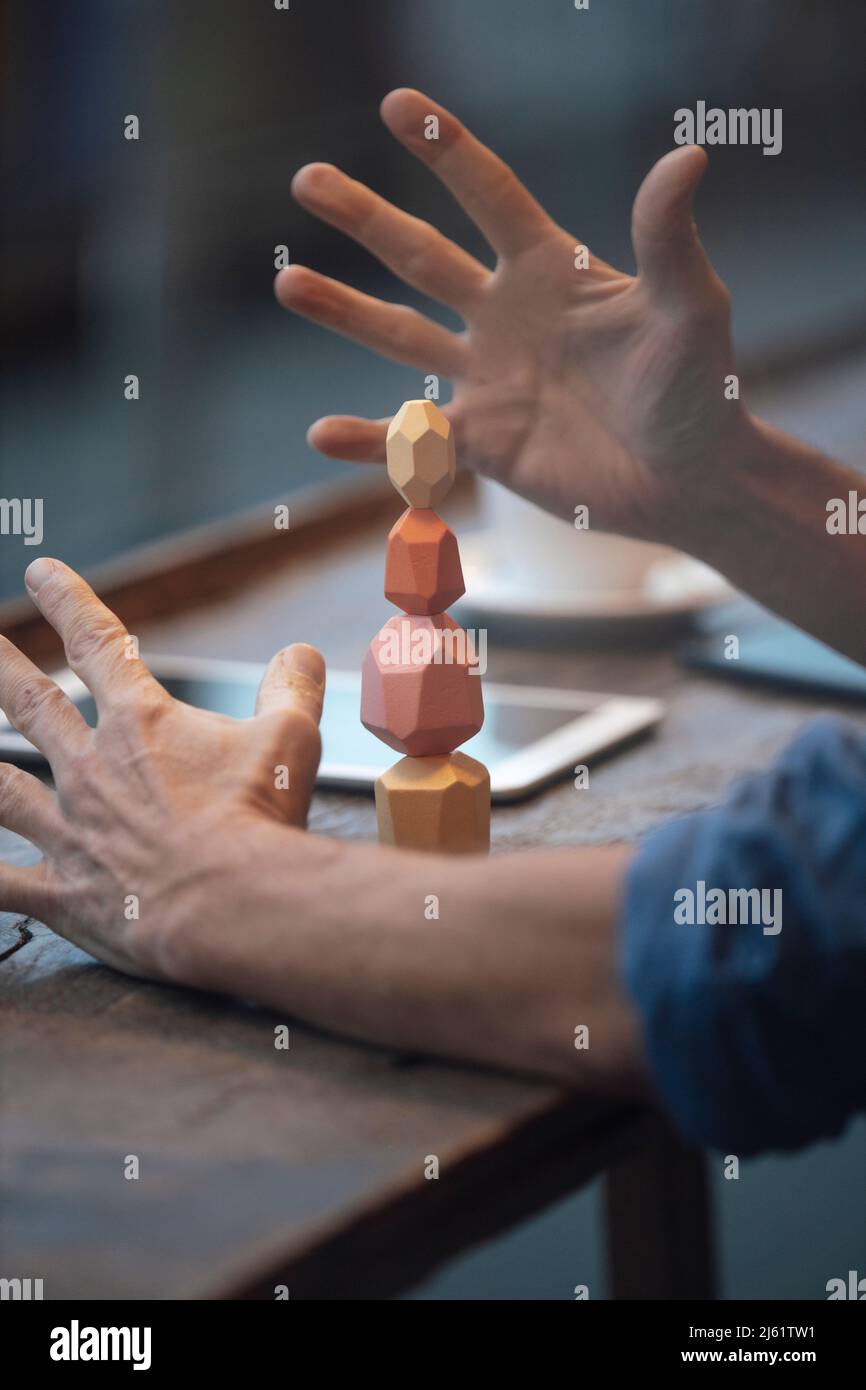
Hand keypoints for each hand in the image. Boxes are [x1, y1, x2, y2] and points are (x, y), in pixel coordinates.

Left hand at [0, 557, 324, 978]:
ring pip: (4, 791)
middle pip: (31, 707)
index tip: (41, 572)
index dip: (68, 602)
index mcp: (142, 723)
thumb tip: (300, 652)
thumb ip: (291, 688)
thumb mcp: (292, 737)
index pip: (98, 644)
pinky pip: (6, 887)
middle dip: (1, 671)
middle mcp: (93, 768)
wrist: (231, 902)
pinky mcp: (68, 893)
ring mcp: (72, 831)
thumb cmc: (261, 817)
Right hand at [276, 88, 745, 540]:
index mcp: (551, 272)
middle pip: (422, 256)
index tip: (398, 104)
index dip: (447, 151)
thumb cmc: (700, 389)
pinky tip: (320, 433)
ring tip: (290, 281)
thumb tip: (689, 155)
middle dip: (366, 218)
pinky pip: (413, 440)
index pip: (491, 197)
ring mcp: (488, 379)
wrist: (690, 479)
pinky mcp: (483, 442)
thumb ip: (669, 239)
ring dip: (345, 310)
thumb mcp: (690, 309)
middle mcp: (507, 316)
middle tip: (308, 179)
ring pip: (400, 337)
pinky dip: (369, 441)